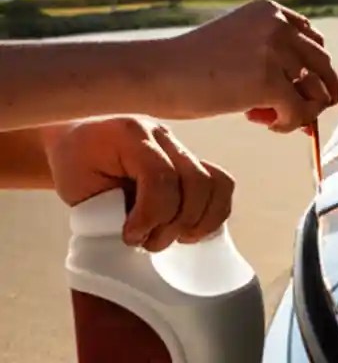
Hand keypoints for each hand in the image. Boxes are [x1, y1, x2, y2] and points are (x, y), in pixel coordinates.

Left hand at [44, 117, 234, 251]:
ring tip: (175, 238)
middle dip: (177, 222)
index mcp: (131, 135)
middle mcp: (163, 136)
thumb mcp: (77, 185)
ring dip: (200, 220)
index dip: (151, 214)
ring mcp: (183, 146)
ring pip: (216, 183)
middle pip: (196, 181)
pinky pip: (222, 185)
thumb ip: (107, 206)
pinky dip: (213, 213)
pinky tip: (189, 230)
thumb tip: (139, 235)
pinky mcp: (195, 162)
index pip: (161, 175)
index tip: (131, 237)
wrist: (80, 142)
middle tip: (150, 243)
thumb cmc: (75, 166)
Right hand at [159, 0, 337, 132]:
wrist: (153, 73)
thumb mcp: (238, 47)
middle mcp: (278, 25)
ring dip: (301, 111)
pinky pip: (301, 112)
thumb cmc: (188, 67)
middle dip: (312, 94)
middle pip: (324, 66)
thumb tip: (316, 99)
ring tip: (271, 118)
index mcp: (270, 11)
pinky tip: (268, 125)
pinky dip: (290, 125)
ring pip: (318, 91)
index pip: (314, 41)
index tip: (292, 89)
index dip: (309, 70)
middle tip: (286, 112)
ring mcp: (275, 51)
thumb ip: (273, 60)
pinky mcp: (269, 81)